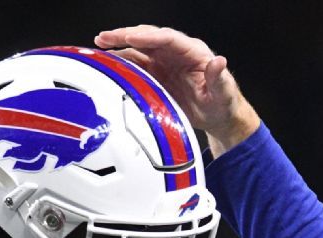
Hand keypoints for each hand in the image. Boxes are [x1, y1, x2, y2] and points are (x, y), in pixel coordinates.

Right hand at [95, 25, 260, 155]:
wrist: (218, 116)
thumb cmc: (223, 104)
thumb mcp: (223, 94)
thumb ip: (219, 78)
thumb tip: (219, 61)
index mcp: (193, 52)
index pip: (167, 39)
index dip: (148, 37)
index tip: (129, 37)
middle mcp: (176, 53)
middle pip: (148, 38)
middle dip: (125, 36)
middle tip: (104, 37)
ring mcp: (165, 63)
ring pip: (139, 50)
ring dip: (119, 47)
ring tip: (99, 46)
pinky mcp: (157, 75)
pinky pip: (137, 65)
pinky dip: (121, 63)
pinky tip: (107, 64)